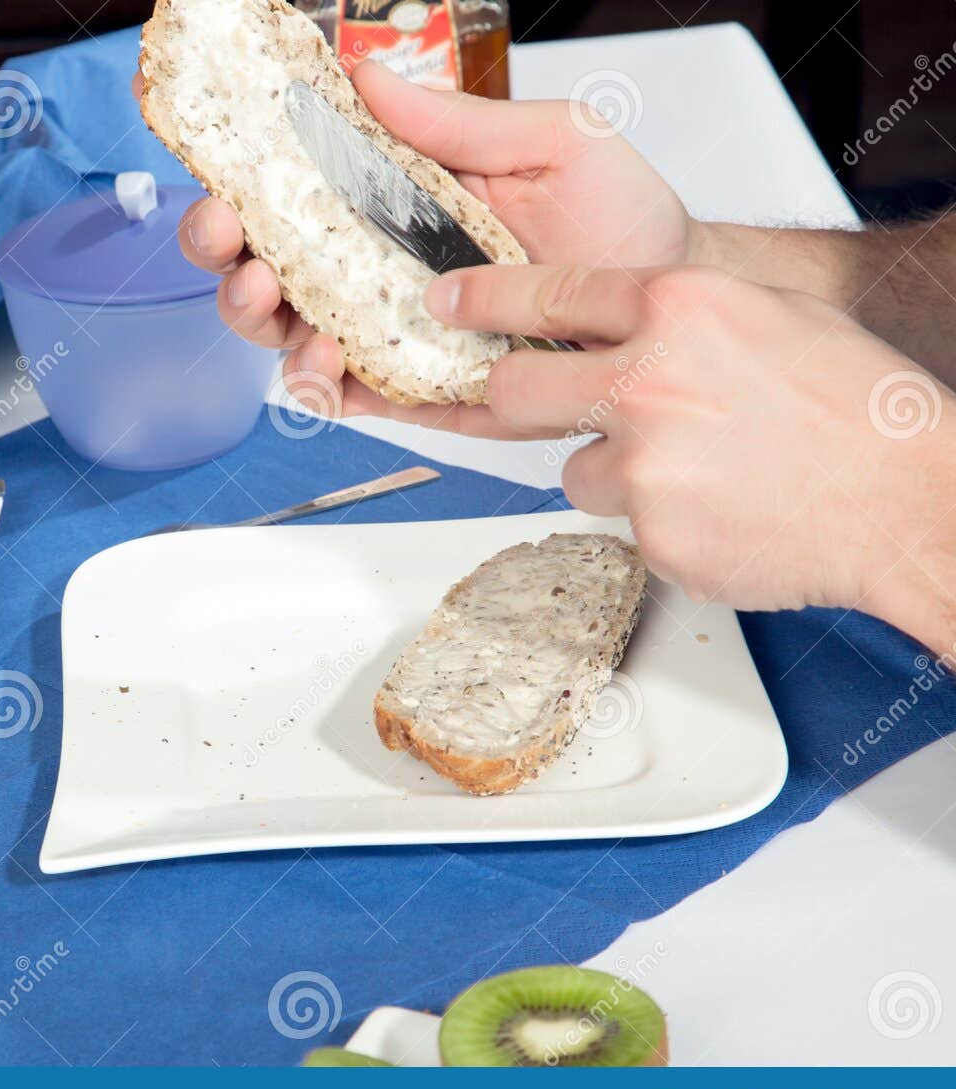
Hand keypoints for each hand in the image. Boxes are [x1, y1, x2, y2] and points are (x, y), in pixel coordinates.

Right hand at [172, 60, 703, 430]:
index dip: (234, 158)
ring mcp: (388, 326)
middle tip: (226, 230)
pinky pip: (345, 394)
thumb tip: (368, 77)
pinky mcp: (413, 389)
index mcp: (392, 192)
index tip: (197, 140)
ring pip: (288, 328)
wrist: (663, 306)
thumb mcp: (548, 141)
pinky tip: (326, 365)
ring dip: (260, 314)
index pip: (292, 174)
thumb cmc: (616, 220)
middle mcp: (376, 260)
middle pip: (264, 256)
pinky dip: (318, 385)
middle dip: (221, 244)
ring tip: (272, 299)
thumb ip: (456, 120)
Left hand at [425, 260, 955, 648]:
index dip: (483, 297)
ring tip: (703, 470)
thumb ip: (679, 316)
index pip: (548, 291)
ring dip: (619, 471)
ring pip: (575, 467)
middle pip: (515, 387)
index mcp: (680, 307)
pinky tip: (721, 508)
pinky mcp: (649, 531)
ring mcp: (644, 461)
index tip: (444, 300)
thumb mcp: (769, 319)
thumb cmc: (859, 412)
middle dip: (516, 396)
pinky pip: (623, 522)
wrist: (909, 502)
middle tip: (549, 404)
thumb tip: (613, 320)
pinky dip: (660, 520)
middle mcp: (649, 378)